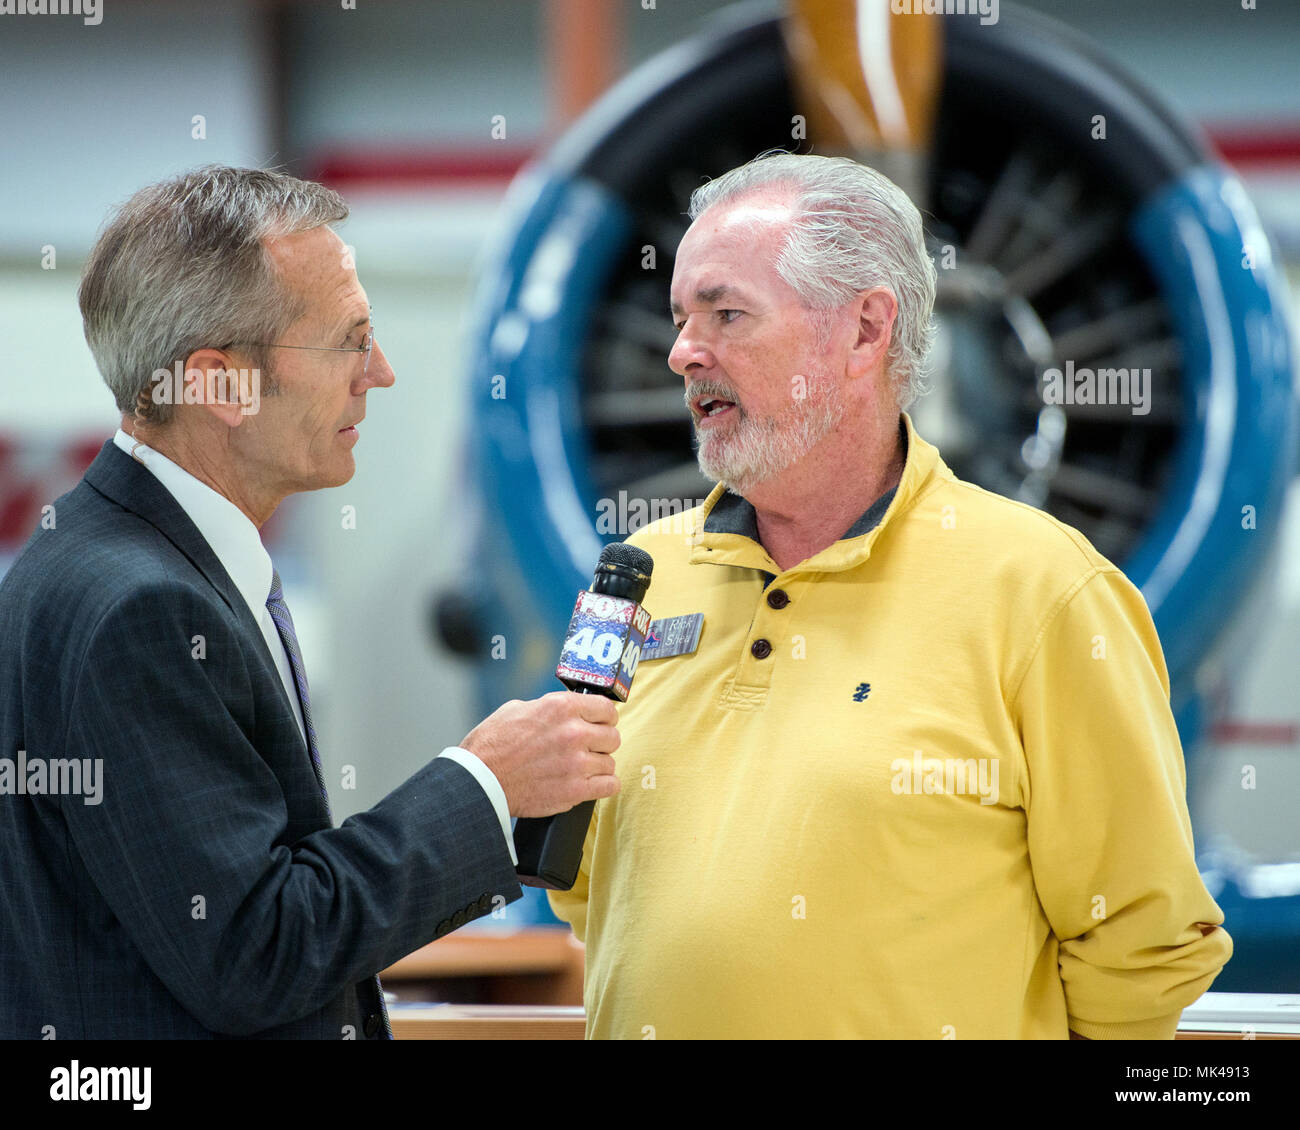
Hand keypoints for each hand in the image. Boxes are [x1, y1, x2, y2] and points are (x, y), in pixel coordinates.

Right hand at [460, 691, 620, 817]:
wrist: (480, 780)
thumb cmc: (492, 745)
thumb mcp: (519, 709)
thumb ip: (550, 708)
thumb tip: (567, 710)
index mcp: (561, 707)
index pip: (606, 709)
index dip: (605, 718)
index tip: (601, 724)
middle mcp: (574, 732)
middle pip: (612, 737)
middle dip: (601, 743)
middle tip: (588, 749)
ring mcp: (577, 763)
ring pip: (610, 763)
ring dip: (598, 766)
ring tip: (580, 769)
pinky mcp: (575, 790)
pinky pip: (610, 785)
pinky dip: (603, 785)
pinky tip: (590, 784)